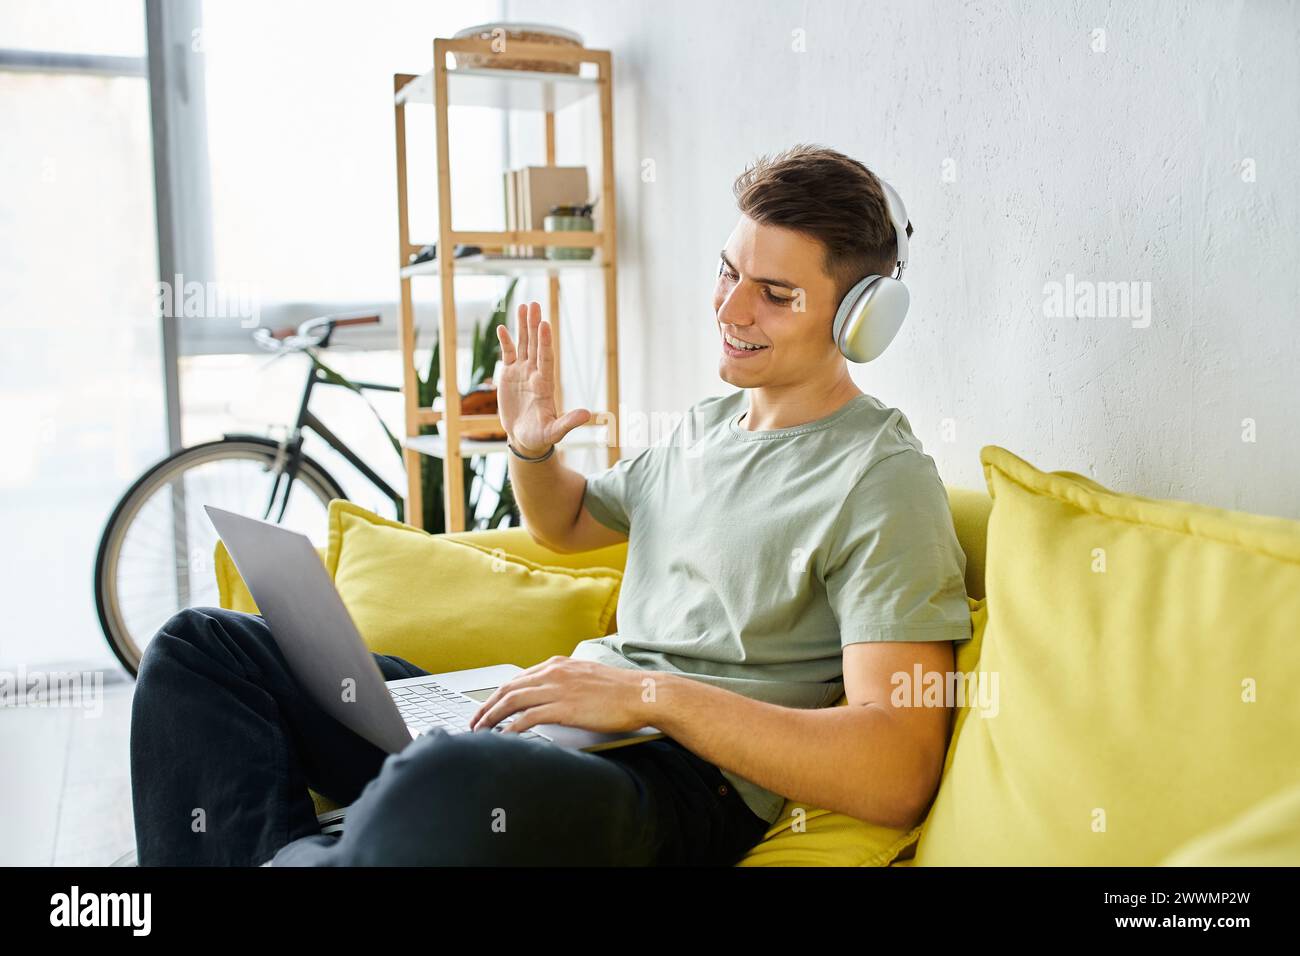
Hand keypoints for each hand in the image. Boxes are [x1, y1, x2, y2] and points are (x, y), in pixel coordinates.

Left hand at [468, 656, 653, 735]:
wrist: (641, 694)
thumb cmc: (620, 690)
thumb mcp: (585, 678)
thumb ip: (565, 684)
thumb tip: (551, 698)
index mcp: (558, 665)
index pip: (518, 679)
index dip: (498, 695)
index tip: (487, 707)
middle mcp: (554, 673)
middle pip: (508, 689)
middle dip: (487, 706)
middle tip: (474, 722)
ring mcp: (558, 689)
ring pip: (512, 701)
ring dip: (492, 717)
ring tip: (481, 731)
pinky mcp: (564, 707)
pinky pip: (528, 717)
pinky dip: (511, 728)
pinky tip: (503, 737)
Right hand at [495, 302, 590, 455]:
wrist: (526, 439)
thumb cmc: (541, 437)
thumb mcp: (554, 431)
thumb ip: (569, 422)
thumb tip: (588, 415)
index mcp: (545, 384)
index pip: (546, 358)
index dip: (545, 342)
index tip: (545, 324)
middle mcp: (534, 374)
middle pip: (535, 345)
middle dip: (534, 325)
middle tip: (534, 304)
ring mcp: (522, 373)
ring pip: (523, 345)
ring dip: (523, 326)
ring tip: (523, 306)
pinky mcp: (509, 375)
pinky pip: (508, 354)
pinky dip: (505, 341)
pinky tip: (502, 327)